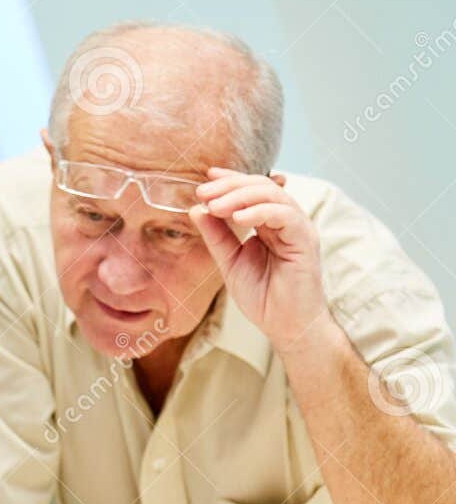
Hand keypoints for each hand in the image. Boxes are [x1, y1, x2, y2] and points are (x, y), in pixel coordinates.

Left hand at [191, 168, 330, 355]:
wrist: (284, 324)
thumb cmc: (262, 296)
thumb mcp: (229, 262)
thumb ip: (216, 236)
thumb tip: (196, 209)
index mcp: (268, 222)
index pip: (251, 191)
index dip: (230, 180)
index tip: (206, 178)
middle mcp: (285, 220)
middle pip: (261, 186)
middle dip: (230, 186)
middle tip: (204, 192)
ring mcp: (298, 227)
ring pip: (273, 195)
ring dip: (240, 196)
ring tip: (215, 205)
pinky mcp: (306, 239)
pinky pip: (285, 215)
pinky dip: (260, 212)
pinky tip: (238, 218)